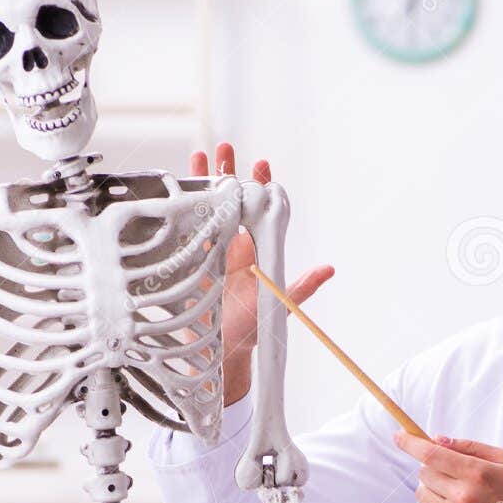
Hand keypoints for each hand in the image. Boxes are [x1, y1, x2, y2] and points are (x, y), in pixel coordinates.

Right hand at [189, 142, 332, 405]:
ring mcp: (209, 253)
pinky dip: (178, 209)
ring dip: (202, 184)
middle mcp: (233, 247)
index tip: (262, 165)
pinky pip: (183, 230)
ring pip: (206, 210)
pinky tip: (174, 189)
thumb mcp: (277, 307)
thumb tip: (328, 269)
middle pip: (231, 203)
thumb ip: (301, 288)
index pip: (260, 212)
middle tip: (227, 147)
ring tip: (199, 155)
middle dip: (229, 174)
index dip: (261, 188)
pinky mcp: (187, 263)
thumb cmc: (250, 333)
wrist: (217, 355)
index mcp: (255, 252)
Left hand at [391, 433, 502, 502]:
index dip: (410, 442)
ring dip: (433, 489)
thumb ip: (470, 446)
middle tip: (454, 473)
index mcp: (477, 473)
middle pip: (424, 472)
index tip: (400, 436)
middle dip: (434, 467)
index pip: (431, 453)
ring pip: (422, 495)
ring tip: (457, 494)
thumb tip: (438, 439)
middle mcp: (463, 496)